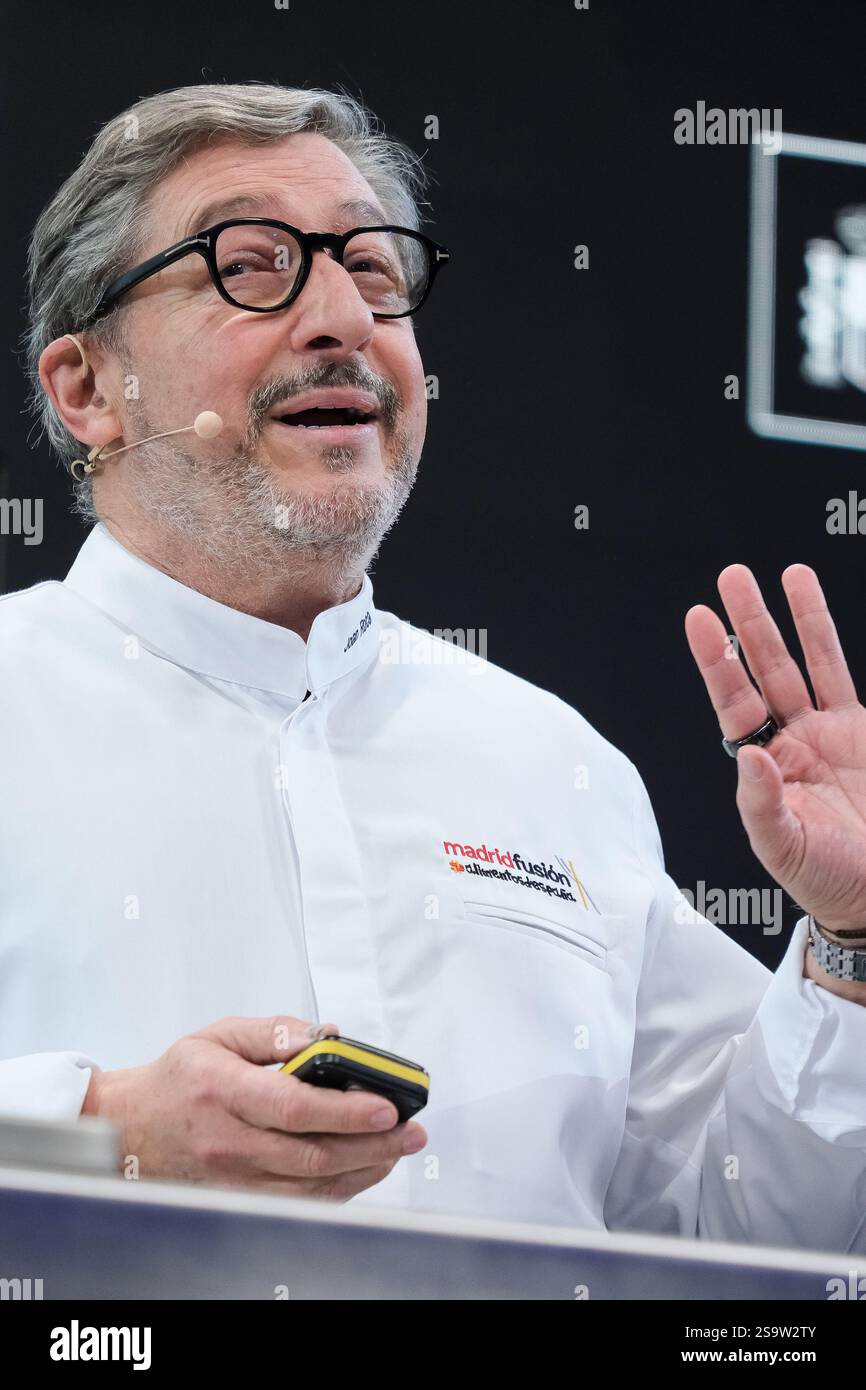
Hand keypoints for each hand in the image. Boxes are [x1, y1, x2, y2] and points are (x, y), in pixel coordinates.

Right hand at [82, 1014, 426, 1198]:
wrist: (131, 1128)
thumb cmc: (178, 1079)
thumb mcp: (219, 1035)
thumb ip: (276, 1032)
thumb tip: (329, 1035)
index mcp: (222, 1091)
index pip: (291, 1107)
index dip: (344, 1111)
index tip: (384, 1106)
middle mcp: (228, 1140)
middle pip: (310, 1153)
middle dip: (371, 1144)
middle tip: (410, 1131)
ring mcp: (233, 1177)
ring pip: (310, 1185)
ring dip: (363, 1169)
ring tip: (398, 1148)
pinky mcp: (240, 1197)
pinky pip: (298, 1201)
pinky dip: (338, 1188)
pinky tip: (364, 1168)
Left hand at [685, 564, 865, 937]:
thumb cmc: (825, 878)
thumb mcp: (782, 847)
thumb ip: (762, 802)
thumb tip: (749, 755)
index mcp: (762, 766)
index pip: (733, 701)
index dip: (718, 660)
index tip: (700, 619)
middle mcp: (791, 741)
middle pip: (764, 669)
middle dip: (748, 623)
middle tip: (731, 577)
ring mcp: (829, 734)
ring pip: (807, 664)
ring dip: (795, 621)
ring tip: (785, 573)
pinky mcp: (862, 733)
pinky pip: (843, 677)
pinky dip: (830, 642)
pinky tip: (819, 608)